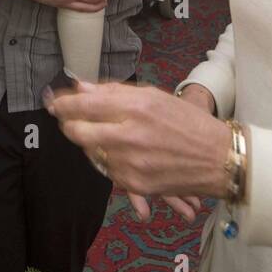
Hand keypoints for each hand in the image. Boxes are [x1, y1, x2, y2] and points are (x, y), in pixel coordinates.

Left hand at [46, 79, 229, 202]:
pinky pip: (106, 170)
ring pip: (90, 152)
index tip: (54, 102)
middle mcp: (130, 135)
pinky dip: (109, 160)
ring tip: (108, 134)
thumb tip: (80, 87)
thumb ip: (114, 92)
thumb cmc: (188, 123)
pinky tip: (123, 152)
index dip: (63, 104)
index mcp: (136, 107)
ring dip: (91, 143)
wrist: (217, 159)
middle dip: (68, 124)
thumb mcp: (154, 96)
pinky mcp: (134, 183)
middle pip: (77, 131)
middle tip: (68, 119)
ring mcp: (131, 163)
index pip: (84, 104)